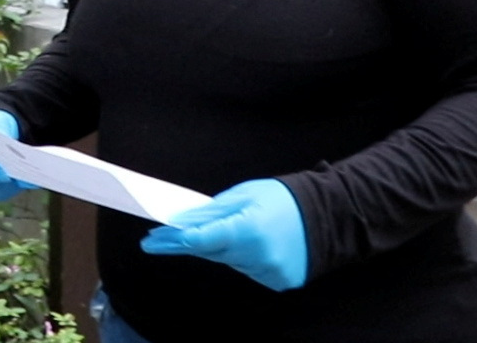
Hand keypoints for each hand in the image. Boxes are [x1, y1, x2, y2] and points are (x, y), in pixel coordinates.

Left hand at [139, 178, 307, 290]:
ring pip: (229, 262)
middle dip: (190, 243)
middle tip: (162, 236)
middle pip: (211, 253)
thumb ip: (212, 211)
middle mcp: (256, 256)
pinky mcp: (277, 282)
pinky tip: (254, 243)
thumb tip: (182, 221)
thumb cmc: (282, 198)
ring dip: (222, 248)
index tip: (149, 242)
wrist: (327, 215)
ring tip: (235, 229)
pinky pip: (247, 269)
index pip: (200, 240)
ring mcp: (268, 273)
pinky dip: (243, 258)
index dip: (172, 242)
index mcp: (247, 229)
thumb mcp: (243, 194)